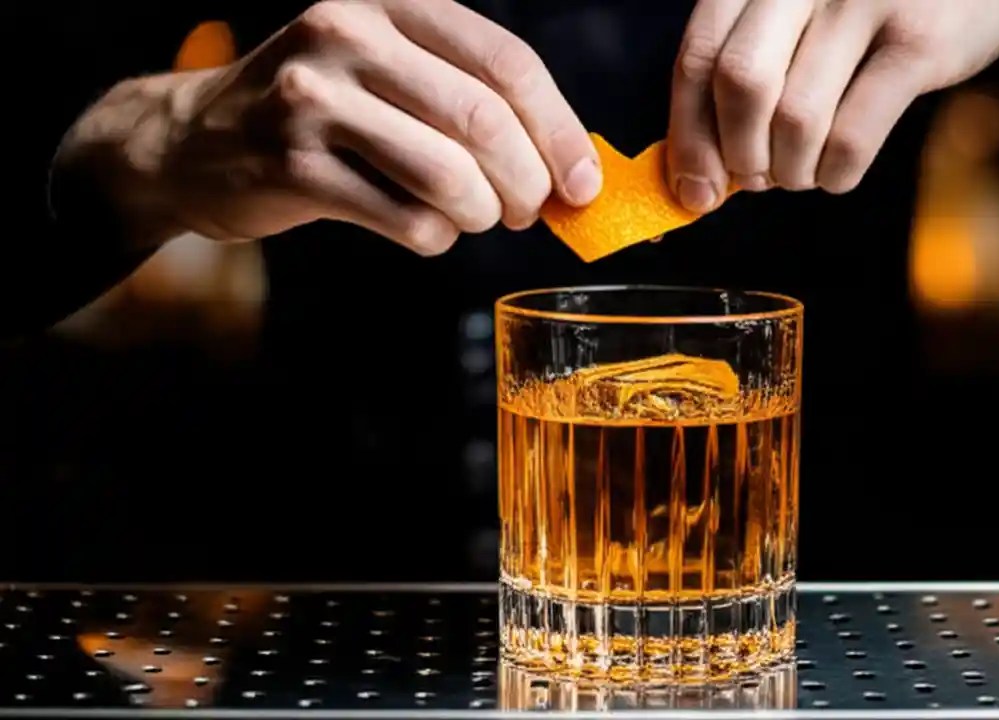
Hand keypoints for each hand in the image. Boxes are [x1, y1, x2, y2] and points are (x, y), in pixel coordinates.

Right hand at [86, 0, 601, 255]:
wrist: (196, 140)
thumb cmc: (322, 110)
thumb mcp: (388, 68)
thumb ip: (468, 95)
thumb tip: (567, 166)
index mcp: (389, 2)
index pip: (505, 62)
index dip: (559, 129)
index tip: (582, 182)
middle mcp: (347, 35)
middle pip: (484, 120)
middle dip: (526, 182)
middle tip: (528, 211)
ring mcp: (312, 100)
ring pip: (449, 175)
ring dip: (482, 214)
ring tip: (477, 218)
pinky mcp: (292, 167)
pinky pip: (405, 219)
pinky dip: (434, 238)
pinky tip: (424, 228)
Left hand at [665, 0, 998, 210]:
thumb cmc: (873, 7)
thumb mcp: (801, 14)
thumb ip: (749, 69)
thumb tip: (697, 170)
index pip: (700, 56)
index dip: (688, 134)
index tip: (690, 190)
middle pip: (740, 84)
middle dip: (737, 154)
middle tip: (753, 180)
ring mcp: (865, 2)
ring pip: (796, 118)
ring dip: (790, 170)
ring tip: (800, 173)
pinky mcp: (918, 41)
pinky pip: (852, 136)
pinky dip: (835, 174)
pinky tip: (836, 175)